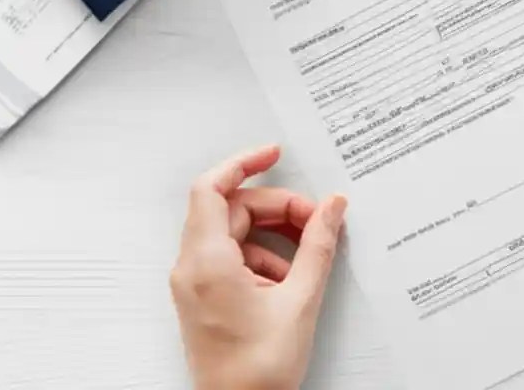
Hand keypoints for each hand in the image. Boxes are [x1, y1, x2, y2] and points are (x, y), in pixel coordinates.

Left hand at [170, 146, 346, 389]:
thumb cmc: (258, 372)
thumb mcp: (301, 300)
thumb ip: (318, 245)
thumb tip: (332, 207)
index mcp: (207, 263)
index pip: (212, 188)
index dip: (244, 163)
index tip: (274, 154)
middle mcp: (192, 269)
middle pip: (231, 210)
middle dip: (276, 207)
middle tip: (315, 218)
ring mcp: (195, 284)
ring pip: (233, 234)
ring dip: (273, 236)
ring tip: (307, 259)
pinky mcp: (204, 298)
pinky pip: (231, 258)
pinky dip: (263, 257)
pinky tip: (290, 281)